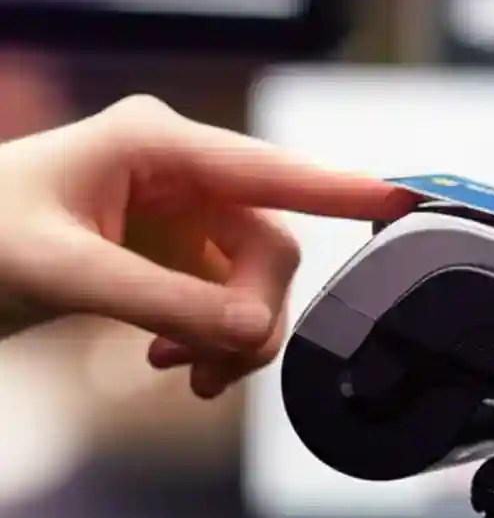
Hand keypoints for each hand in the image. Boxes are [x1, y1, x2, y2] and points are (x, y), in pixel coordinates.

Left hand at [0, 95, 417, 397]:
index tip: (406, 196)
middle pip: (268, 243)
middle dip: (254, 309)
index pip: (272, 171)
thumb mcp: (62, 272)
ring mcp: (179, 210)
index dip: (344, 187)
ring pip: (254, 277)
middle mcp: (180, 171)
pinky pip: (227, 296)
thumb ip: (165, 300)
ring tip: (188, 371)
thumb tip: (255, 328)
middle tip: (218, 364)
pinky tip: (178, 359)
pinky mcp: (172, 248)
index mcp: (155, 145)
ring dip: (235, 332)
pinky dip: (215, 336)